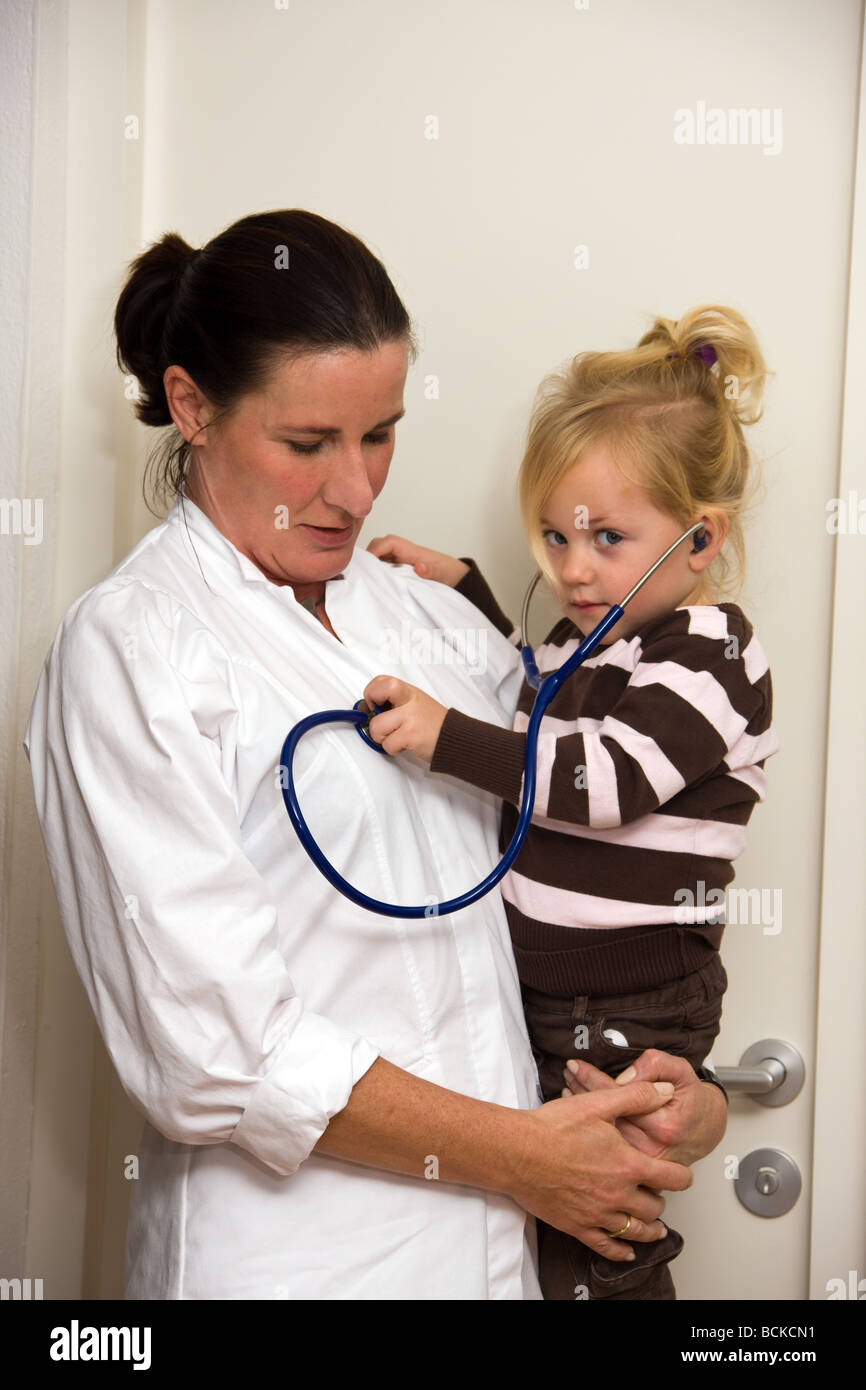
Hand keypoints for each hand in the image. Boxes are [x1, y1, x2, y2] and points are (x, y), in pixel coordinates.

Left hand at [362, 675, 447, 761]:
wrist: (455, 739)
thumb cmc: (434, 724)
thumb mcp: (416, 703)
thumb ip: (397, 702)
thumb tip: (373, 710)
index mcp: (409, 692)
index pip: (381, 681)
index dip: (371, 693)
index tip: (375, 704)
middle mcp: (409, 701)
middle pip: (376, 692)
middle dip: (371, 710)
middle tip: (379, 718)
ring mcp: (410, 717)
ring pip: (376, 727)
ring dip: (383, 738)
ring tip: (397, 737)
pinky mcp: (410, 734)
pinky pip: (387, 744)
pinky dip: (393, 749)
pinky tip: (405, 745)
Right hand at [366, 534, 468, 586]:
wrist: (450, 574)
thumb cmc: (443, 571)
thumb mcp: (439, 572)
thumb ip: (430, 570)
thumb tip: (419, 567)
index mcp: (406, 548)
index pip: (383, 543)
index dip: (372, 553)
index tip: (366, 568)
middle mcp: (398, 549)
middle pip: (375, 547)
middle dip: (367, 559)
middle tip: (364, 577)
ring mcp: (395, 557)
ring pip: (374, 555)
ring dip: (370, 566)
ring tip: (368, 581)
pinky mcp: (394, 564)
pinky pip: (379, 563)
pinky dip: (375, 571)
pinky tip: (376, 584)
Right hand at [508, 1079, 692, 1260]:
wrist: (518, 1151)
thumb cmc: (553, 1127)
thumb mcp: (598, 1103)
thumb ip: (636, 1097)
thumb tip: (665, 1091)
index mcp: (627, 1164)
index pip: (671, 1178)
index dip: (682, 1177)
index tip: (683, 1177)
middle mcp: (618, 1194)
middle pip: (655, 1207)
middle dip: (660, 1200)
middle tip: (657, 1194)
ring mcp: (598, 1214)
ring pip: (636, 1231)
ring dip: (650, 1230)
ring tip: (656, 1228)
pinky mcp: (578, 1226)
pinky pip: (607, 1247)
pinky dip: (621, 1252)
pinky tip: (627, 1252)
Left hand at [561, 1051, 727, 1165]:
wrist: (704, 1128)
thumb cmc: (690, 1099)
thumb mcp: (679, 1071)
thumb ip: (654, 1066)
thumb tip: (624, 1077)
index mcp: (664, 1125)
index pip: (618, 1097)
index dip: (593, 1078)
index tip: (575, 1065)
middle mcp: (652, 1149)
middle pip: (607, 1117)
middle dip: (581, 1093)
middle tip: (566, 1075)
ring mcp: (643, 1165)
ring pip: (603, 1135)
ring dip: (584, 1111)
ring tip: (568, 1090)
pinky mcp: (638, 1174)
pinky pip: (608, 1149)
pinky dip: (591, 1130)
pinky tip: (581, 1115)